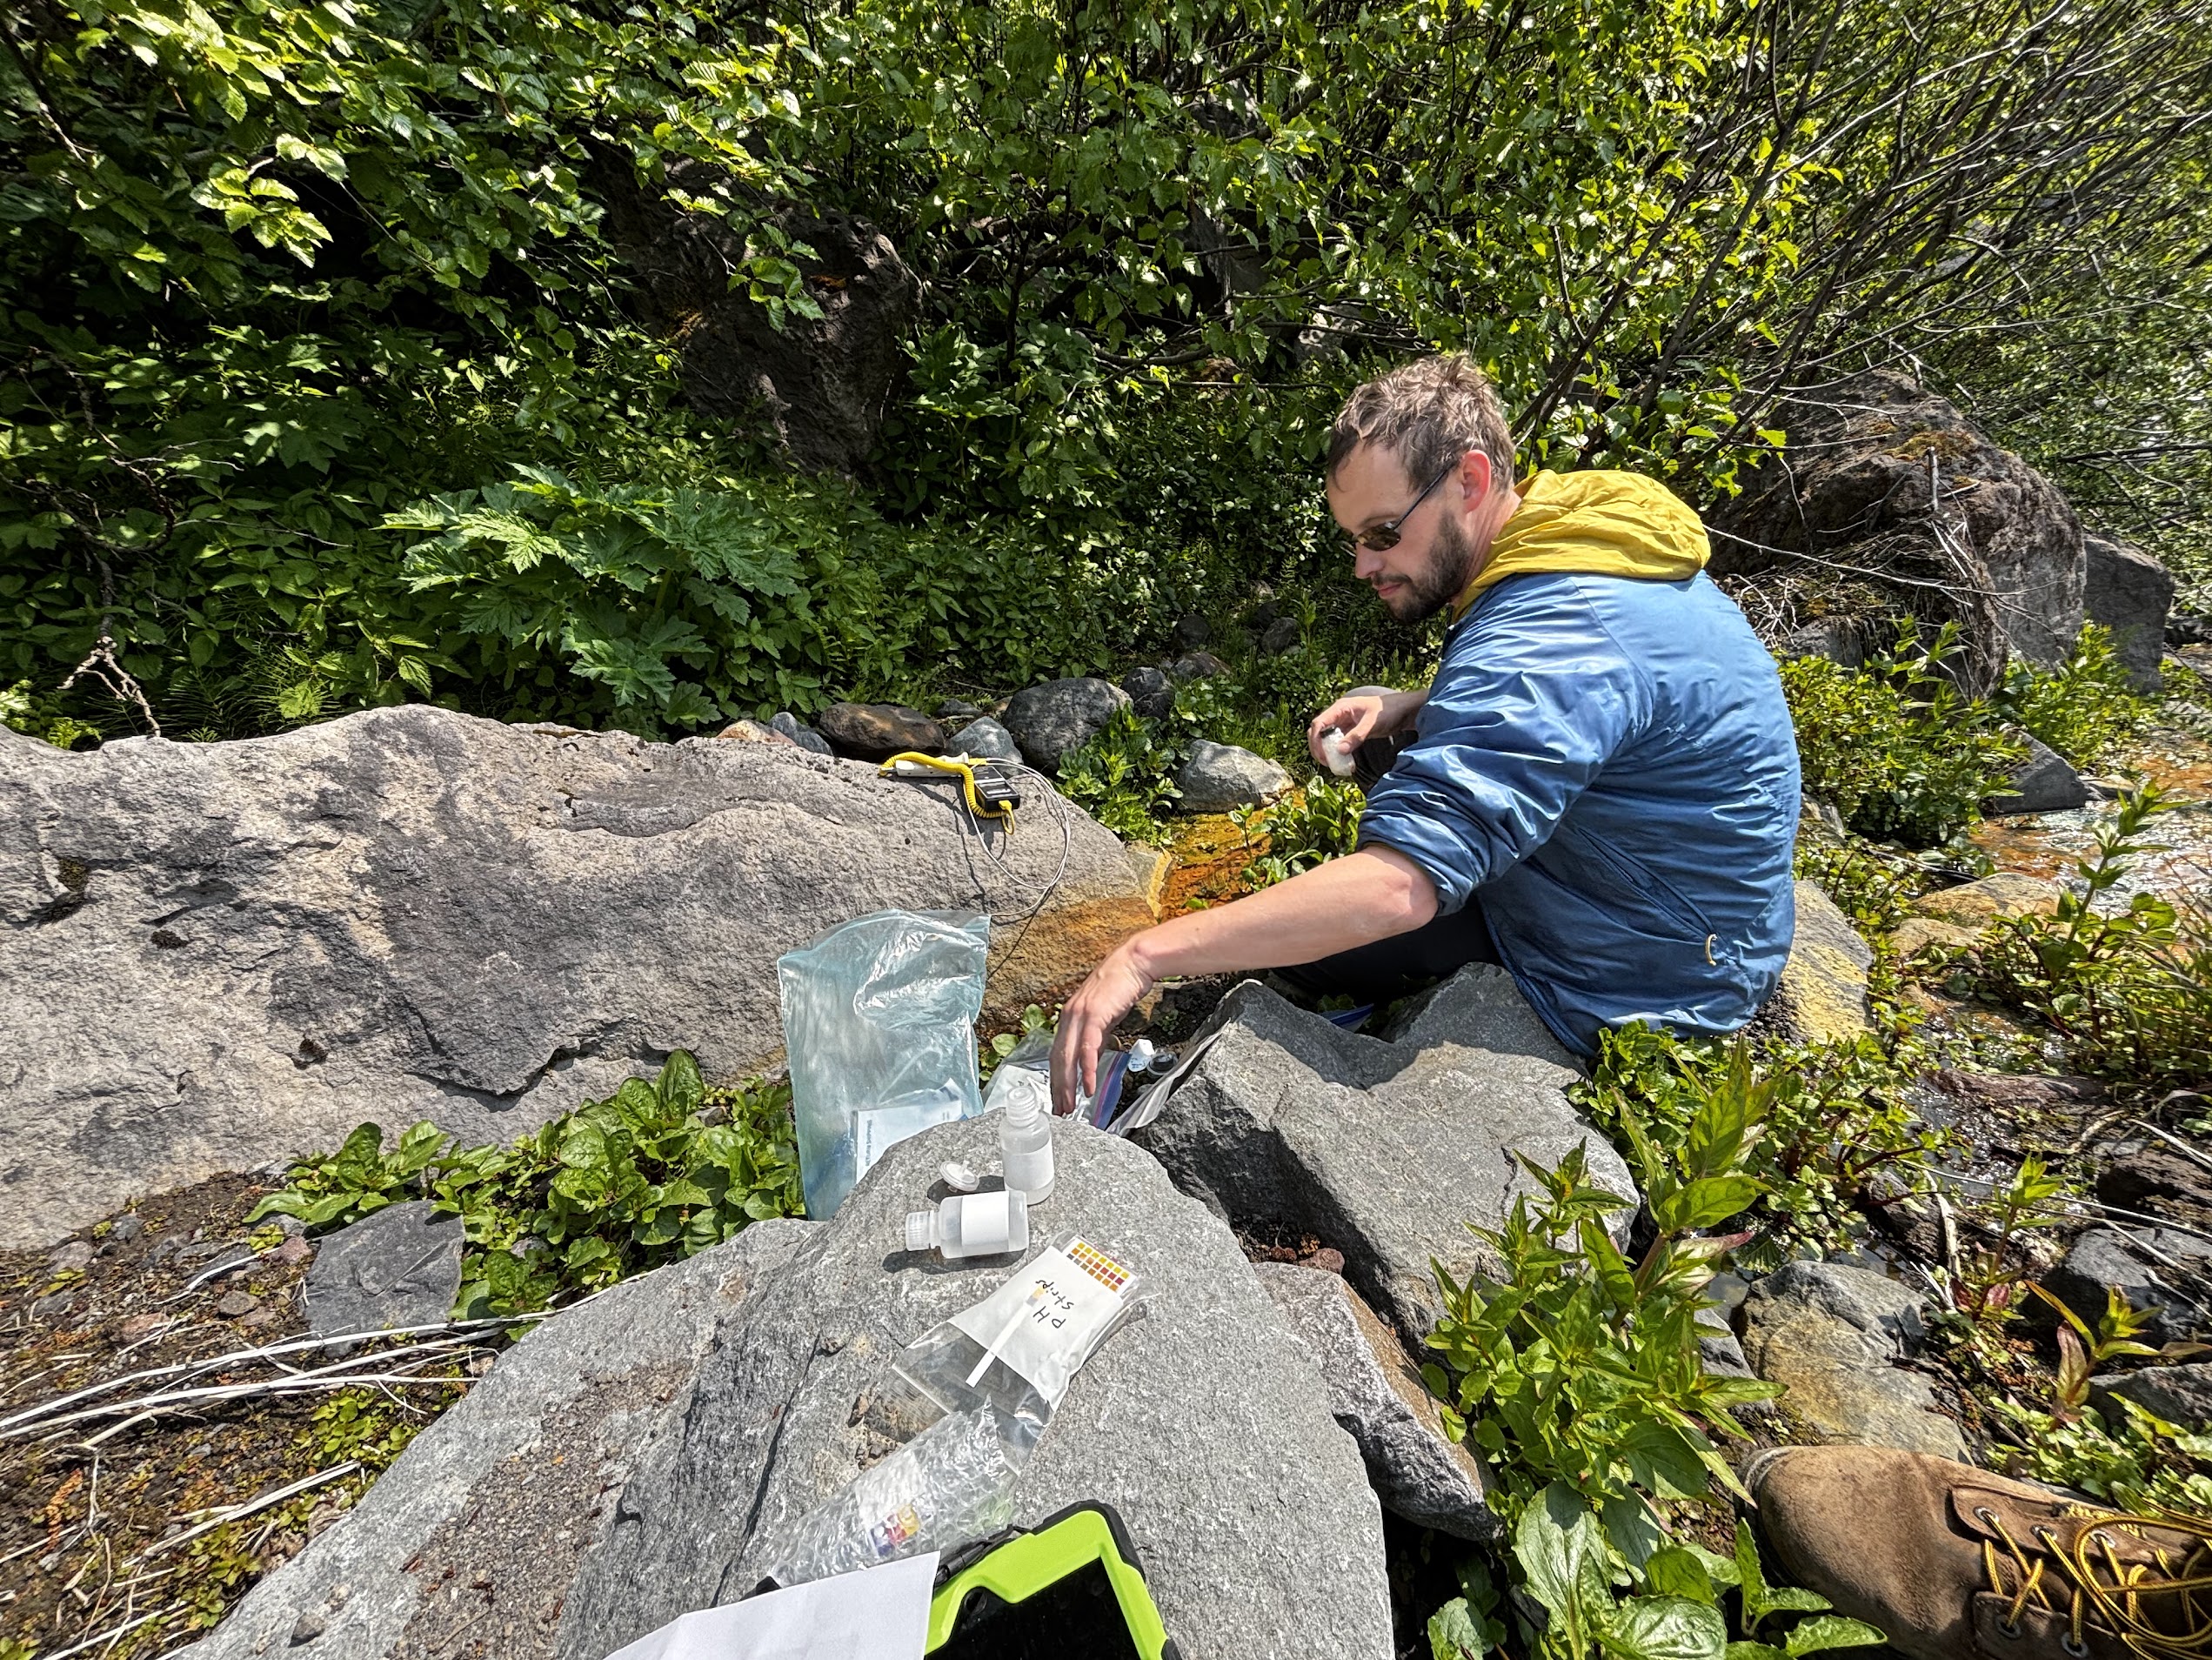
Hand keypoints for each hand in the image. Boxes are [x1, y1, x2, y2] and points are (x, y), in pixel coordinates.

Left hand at [1049, 942, 1156, 1116]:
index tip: (1057, 1098)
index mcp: (1069, 1018)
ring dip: (1067, 1084)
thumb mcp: (1103, 1016)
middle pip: (1057, 1059)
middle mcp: (1068, 1017)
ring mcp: (1079, 1016)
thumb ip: (1095, 1038)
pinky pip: (1088, 1049)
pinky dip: (1086, 1070)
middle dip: (1057, 1087)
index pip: (1057, 1054)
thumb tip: (1092, 1060)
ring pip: (1068, 1057)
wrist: (1133, 963)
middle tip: (1060, 1110)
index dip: (1056, 1078)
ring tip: (1070, 1105)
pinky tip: (1088, 1086)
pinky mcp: (1094, 1015)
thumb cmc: (1120, 987)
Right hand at [1310, 686, 1423, 765]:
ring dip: (1327, 752)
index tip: (1321, 755)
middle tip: (1326, 763)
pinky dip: (1338, 753)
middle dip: (1318, 748)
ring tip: (1334, 765)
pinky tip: (1345, 763)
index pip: (1319, 723)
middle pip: (1318, 732)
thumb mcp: (1373, 723)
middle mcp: (1339, 715)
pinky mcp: (1351, 732)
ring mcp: (1344, 724)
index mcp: (1340, 708)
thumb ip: (1357, 736)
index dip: (1315, 739)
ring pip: (1327, 739)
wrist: (1403, 711)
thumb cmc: (1389, 711)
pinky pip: (1338, 743)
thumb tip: (1339, 750)